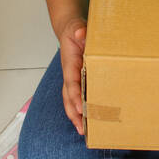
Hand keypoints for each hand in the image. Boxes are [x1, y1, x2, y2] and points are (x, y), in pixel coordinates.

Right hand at [58, 17, 86, 134]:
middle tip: (82, 129)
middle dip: (74, 114)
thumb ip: (79, 30)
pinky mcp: (79, 81)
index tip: (79, 107)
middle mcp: (69, 75)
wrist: (71, 30)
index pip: (71, 82)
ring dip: (76, 116)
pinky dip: (81, 110)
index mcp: (70, 64)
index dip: (74, 95)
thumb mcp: (77, 26)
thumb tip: (81, 33)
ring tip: (85, 132)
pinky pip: (78, 98)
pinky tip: (90, 121)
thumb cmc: (75, 30)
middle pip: (68, 98)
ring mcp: (73, 80)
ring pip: (71, 101)